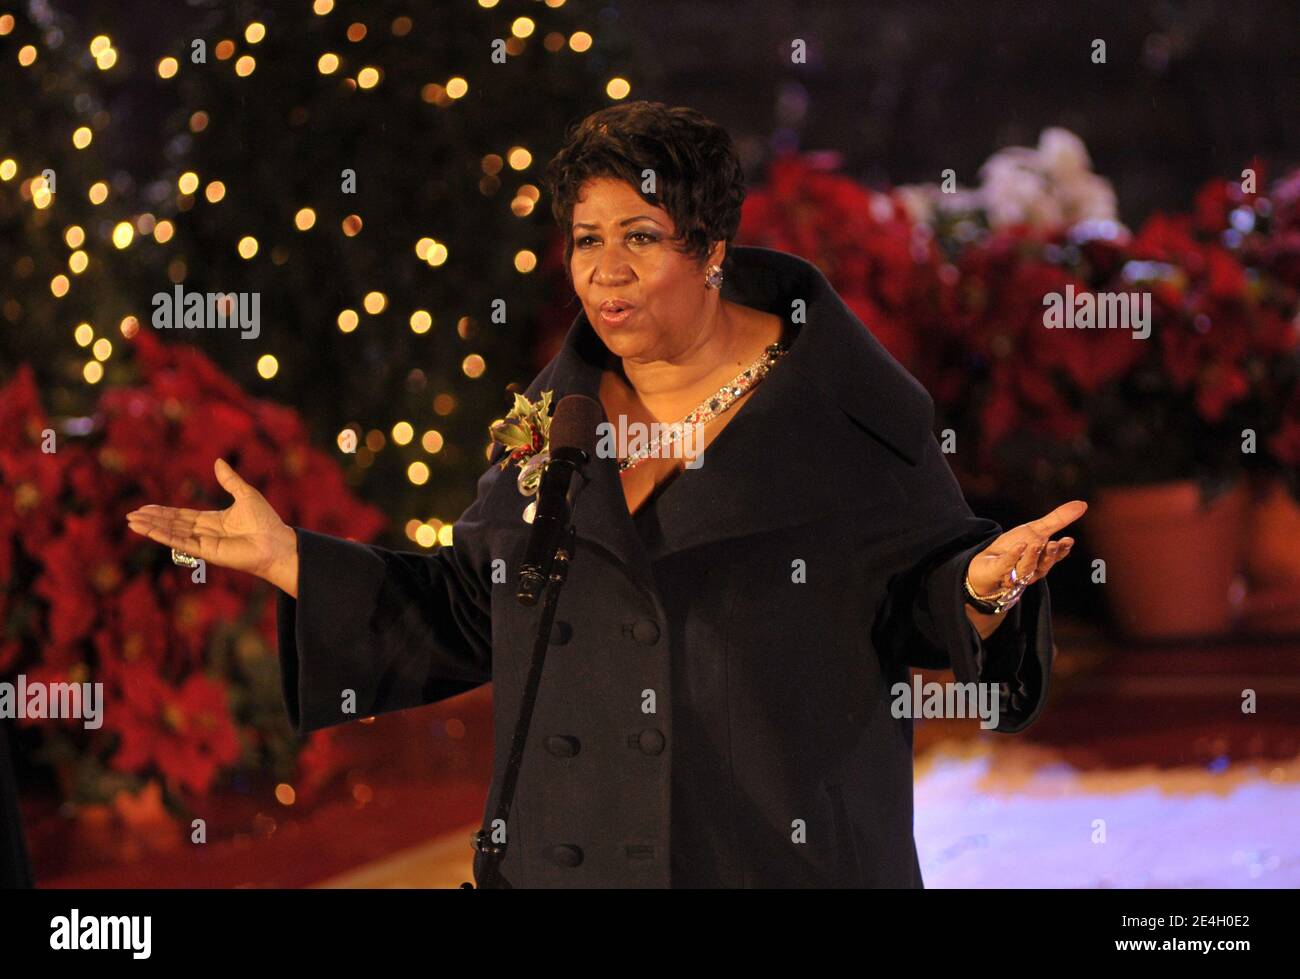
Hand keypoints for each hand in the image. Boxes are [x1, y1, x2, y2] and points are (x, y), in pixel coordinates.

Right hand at [125, 457, 298, 594]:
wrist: (276, 542)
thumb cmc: (266, 522)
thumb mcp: (245, 494)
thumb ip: (229, 480)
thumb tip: (218, 461)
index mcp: (213, 521)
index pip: (182, 516)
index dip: (164, 512)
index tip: (146, 508)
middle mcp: (205, 533)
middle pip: (173, 524)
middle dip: (153, 519)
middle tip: (131, 516)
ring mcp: (204, 543)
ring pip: (173, 533)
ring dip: (152, 528)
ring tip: (132, 522)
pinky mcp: (206, 552)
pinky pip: (181, 542)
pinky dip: (164, 536)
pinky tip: (149, 530)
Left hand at [966, 499, 1087, 599]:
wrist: (986, 562)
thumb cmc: (1015, 547)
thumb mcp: (1036, 530)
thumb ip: (1058, 520)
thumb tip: (1083, 504)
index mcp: (1042, 560)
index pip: (1055, 556)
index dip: (1062, 550)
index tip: (1068, 540)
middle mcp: (1031, 570)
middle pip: (1043, 565)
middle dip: (1049, 555)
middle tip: (1054, 544)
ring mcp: (1014, 574)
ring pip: (1026, 568)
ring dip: (1032, 556)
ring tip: (1036, 543)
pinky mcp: (997, 573)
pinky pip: (1006, 566)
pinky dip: (1013, 557)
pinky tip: (1019, 546)